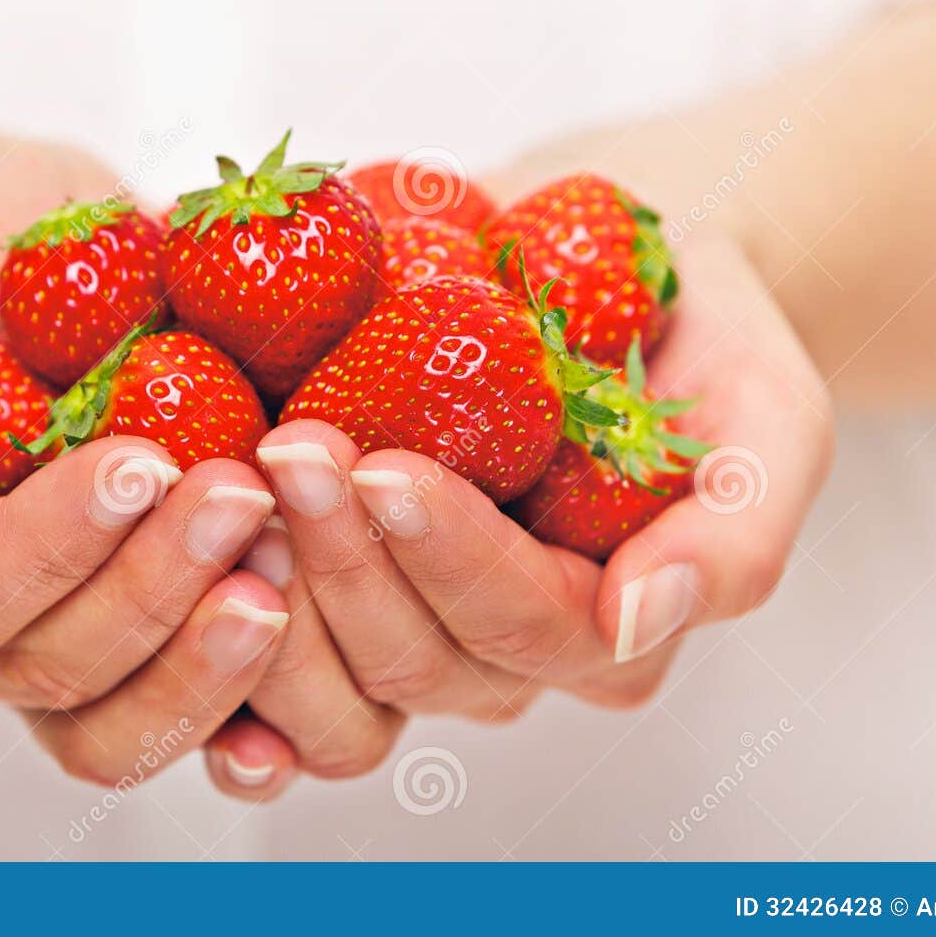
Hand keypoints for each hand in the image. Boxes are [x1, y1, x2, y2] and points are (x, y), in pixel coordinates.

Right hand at [0, 134, 290, 785]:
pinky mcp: (138, 629)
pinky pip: (193, 708)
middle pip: (54, 668)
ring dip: (217, 653)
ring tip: (293, 547)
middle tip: (247, 493)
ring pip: (125, 718)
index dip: (54, 545)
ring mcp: (49, 641)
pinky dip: (259, 693)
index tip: (144, 459)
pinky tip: (317, 628)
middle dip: (158, 590)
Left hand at [201, 235, 832, 798]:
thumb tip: (643, 621)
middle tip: (285, 452)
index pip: (520, 624)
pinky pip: (266, 635)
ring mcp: (414, 617)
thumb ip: (737, 532)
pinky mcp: (343, 575)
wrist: (618, 272)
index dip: (446, 558)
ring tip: (221, 480)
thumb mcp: (770, 419)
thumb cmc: (705, 340)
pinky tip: (165, 541)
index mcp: (608, 628)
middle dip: (340, 561)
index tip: (382, 465)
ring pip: (324, 664)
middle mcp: (502, 647)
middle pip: (409, 657)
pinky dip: (211, 602)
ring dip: (265, 580)